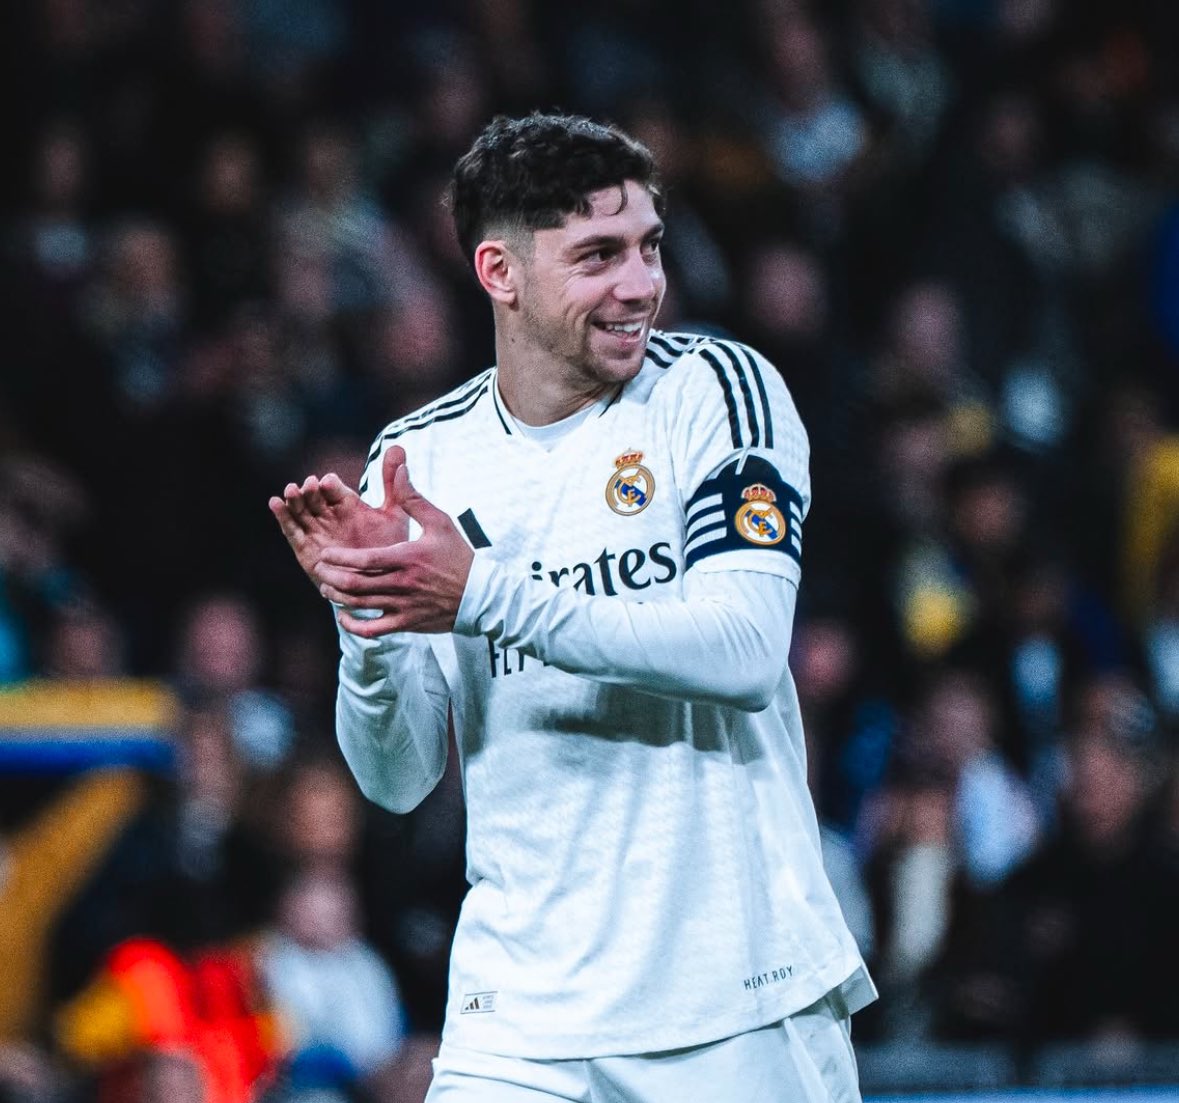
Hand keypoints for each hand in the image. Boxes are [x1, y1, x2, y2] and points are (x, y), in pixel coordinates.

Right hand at [269, 446, 409, 589]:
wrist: (381, 582)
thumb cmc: (389, 547)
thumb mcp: (394, 513)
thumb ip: (393, 484)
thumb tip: (398, 446)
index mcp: (348, 504)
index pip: (335, 488)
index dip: (331, 485)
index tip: (330, 482)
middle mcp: (329, 514)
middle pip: (314, 497)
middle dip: (311, 490)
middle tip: (310, 485)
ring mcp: (316, 530)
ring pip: (300, 511)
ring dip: (294, 500)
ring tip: (291, 490)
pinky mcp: (305, 548)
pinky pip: (291, 530)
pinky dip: (282, 517)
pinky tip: (275, 502)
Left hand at [316, 460, 473, 635]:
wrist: (480, 596)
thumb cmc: (458, 556)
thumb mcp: (440, 522)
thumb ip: (414, 498)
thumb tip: (400, 468)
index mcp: (407, 558)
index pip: (365, 560)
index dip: (340, 558)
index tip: (325, 553)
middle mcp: (403, 584)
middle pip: (356, 584)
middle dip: (332, 576)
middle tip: (320, 568)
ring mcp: (403, 606)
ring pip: (360, 606)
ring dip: (338, 597)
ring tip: (327, 586)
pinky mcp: (406, 624)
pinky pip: (372, 630)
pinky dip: (353, 625)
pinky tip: (345, 615)